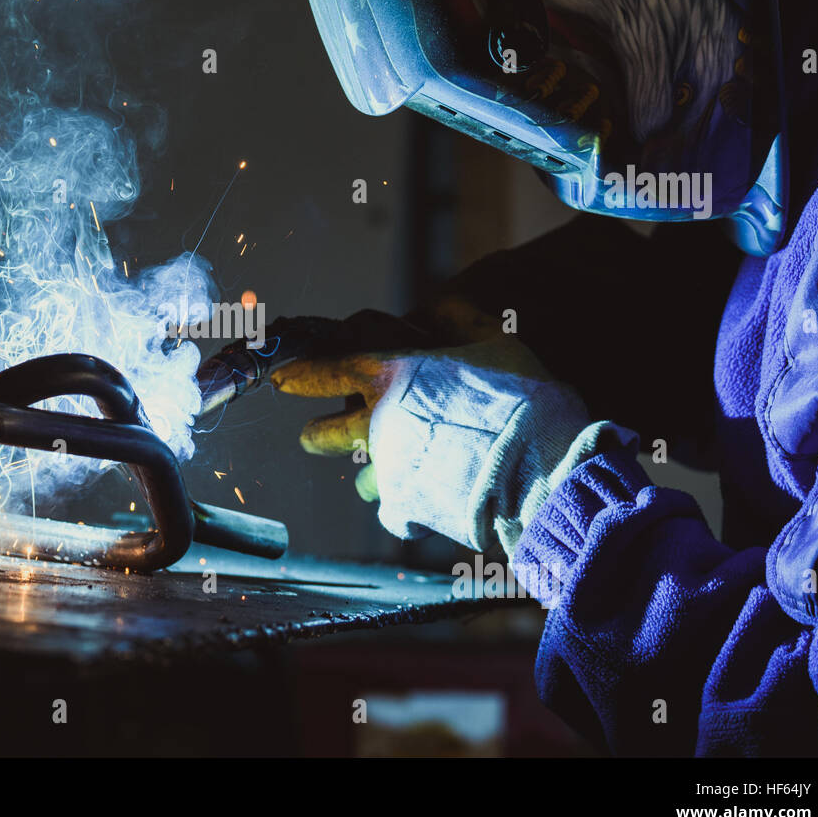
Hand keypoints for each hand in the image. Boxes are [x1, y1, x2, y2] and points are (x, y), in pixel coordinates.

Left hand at [269, 300, 498, 497]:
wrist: (537, 464)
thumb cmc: (518, 394)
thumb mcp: (494, 341)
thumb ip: (460, 321)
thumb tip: (440, 307)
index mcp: (388, 377)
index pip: (324, 372)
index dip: (299, 376)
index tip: (281, 380)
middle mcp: (375, 424)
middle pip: (321, 434)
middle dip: (315, 433)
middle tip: (314, 433)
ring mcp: (386, 470)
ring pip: (357, 477)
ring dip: (368, 472)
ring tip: (384, 471)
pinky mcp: (404, 508)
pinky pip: (392, 509)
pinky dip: (404, 504)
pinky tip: (423, 499)